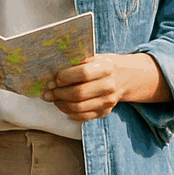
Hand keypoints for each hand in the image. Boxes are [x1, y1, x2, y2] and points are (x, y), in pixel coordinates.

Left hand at [43, 53, 169, 121]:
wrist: (125, 76)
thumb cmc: (103, 64)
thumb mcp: (95, 57)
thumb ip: (78, 61)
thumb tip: (53, 68)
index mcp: (107, 67)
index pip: (83, 73)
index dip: (65, 77)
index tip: (54, 78)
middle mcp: (109, 86)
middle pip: (79, 93)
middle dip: (59, 93)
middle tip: (48, 92)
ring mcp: (108, 101)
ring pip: (79, 108)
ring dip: (61, 104)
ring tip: (53, 98)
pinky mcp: (105, 112)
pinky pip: (83, 117)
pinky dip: (69, 113)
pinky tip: (63, 105)